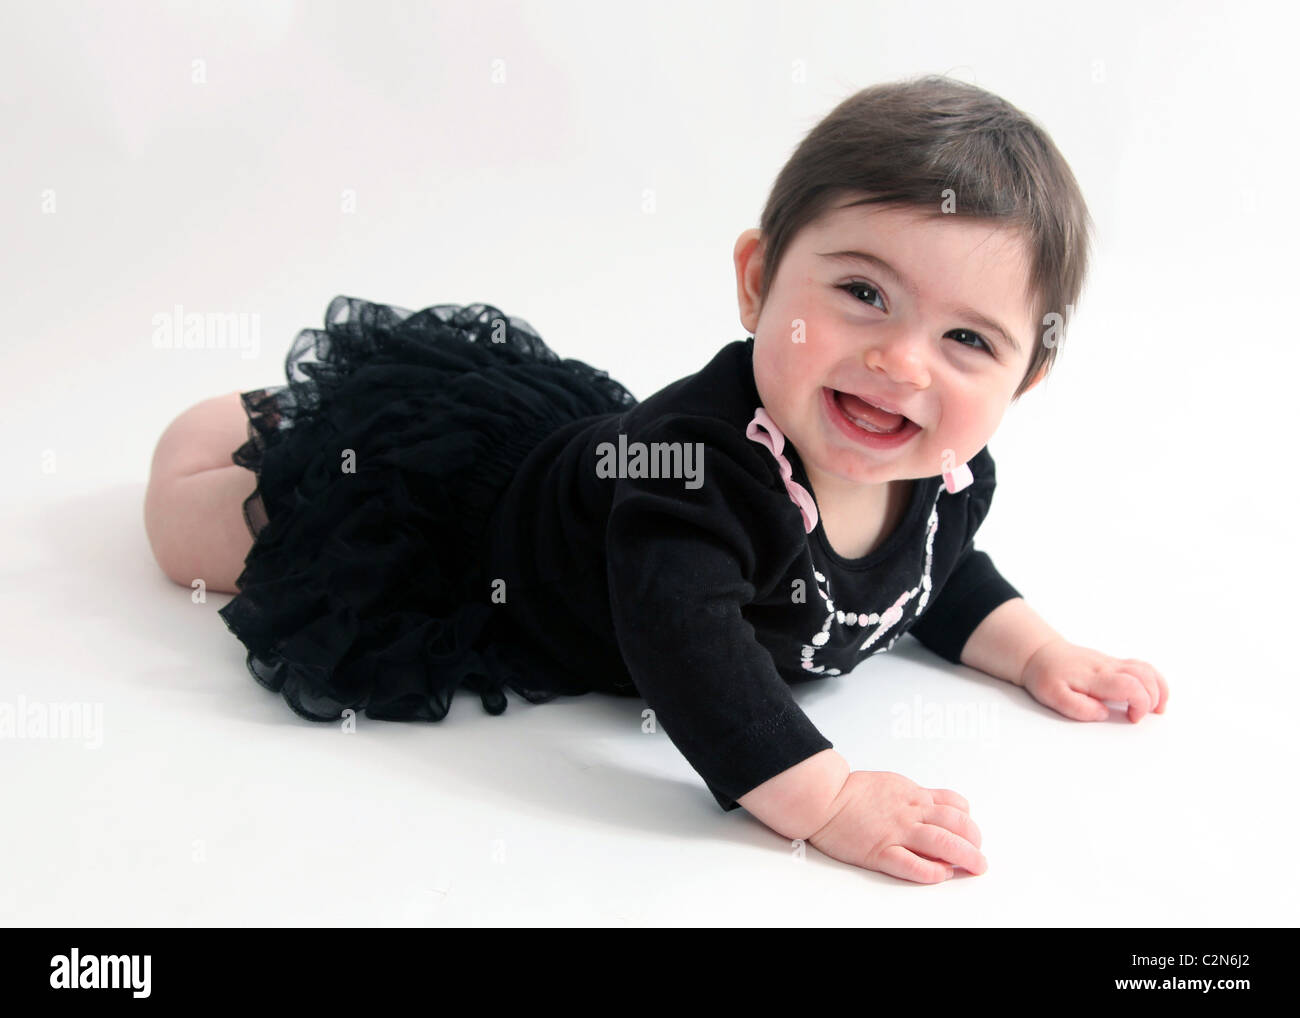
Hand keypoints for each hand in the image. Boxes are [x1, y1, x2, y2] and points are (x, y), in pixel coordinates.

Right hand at [807, 770, 986, 882]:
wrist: (822, 798)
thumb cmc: (851, 792)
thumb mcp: (892, 784)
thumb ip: (914, 796)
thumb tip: (935, 807)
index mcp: (913, 795)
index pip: (955, 805)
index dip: (969, 822)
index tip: (972, 834)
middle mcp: (910, 813)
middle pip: (957, 825)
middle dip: (976, 842)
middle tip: (980, 857)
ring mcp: (896, 832)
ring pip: (943, 843)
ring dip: (966, 857)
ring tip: (975, 867)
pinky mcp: (880, 852)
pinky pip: (913, 865)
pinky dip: (933, 872)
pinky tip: (941, 874)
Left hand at [1019, 637, 1168, 722]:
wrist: (1039, 654)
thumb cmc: (1046, 676)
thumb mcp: (1053, 696)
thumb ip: (1078, 707)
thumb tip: (1104, 713)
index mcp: (1095, 677)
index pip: (1130, 685)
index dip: (1140, 703)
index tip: (1132, 718)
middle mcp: (1107, 666)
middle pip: (1145, 676)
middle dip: (1152, 699)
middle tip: (1141, 716)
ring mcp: (1111, 662)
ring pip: (1146, 669)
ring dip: (1159, 689)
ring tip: (1157, 709)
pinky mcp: (1112, 662)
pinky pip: (1141, 666)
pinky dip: (1154, 681)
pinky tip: (1153, 695)